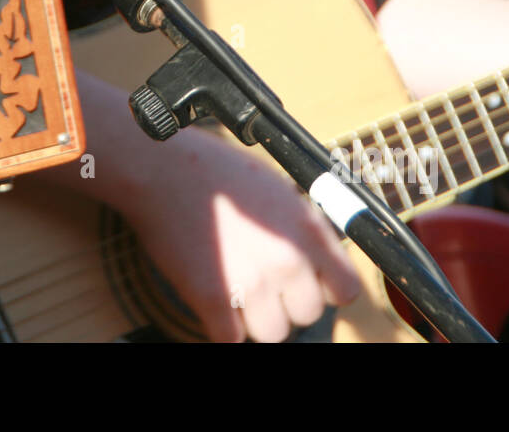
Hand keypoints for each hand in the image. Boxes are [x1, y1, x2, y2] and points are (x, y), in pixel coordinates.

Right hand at [119, 127, 360, 341]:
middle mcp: (285, 260)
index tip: (310, 283)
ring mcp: (250, 282)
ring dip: (256, 319)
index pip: (345, 289)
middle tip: (263, 281)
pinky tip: (215, 304)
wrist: (163, 168)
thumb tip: (317, 257)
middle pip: (307, 314)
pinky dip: (223, 327)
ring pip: (272, 333)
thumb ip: (303, 227)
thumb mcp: (278, 188)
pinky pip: (230, 339)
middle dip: (287, 302)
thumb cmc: (216, 171)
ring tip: (237, 290)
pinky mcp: (212, 299)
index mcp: (306, 231)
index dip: (326, 287)